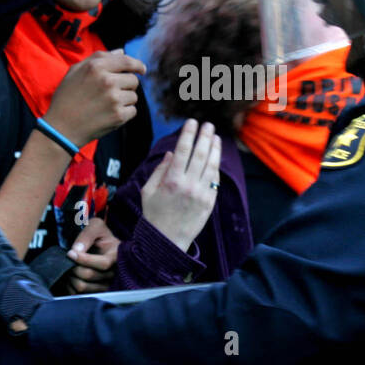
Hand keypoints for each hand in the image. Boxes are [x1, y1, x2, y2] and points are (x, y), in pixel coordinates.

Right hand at [45, 49, 144, 145]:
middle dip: (126, 85)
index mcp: (96, 67)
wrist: (61, 128)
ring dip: (124, 100)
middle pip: (133, 80)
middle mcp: (107, 81)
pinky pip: (132, 111)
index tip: (142, 69)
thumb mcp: (75, 71)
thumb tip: (121, 51)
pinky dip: (124, 113)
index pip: (127, 61)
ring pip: (134, 96)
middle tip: (111, 93)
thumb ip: (99, 58)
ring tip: (106, 105)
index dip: (137, 65)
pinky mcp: (118, 116)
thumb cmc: (66, 98)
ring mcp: (114, 99)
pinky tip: (108, 114)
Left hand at [65, 216, 117, 293]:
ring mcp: (106, 285)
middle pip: (89, 275)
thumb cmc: (100, 237)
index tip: (70, 253)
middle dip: (73, 267)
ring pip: (83, 287)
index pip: (103, 264)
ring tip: (69, 268)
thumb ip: (87, 235)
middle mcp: (114, 273)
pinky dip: (70, 286)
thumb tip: (76, 250)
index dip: (84, 259)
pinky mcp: (97, 293)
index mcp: (117, 256)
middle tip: (67, 261)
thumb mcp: (96, 226)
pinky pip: (78, 294)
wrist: (103, 248)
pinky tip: (71, 277)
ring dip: (70, 277)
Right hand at [140, 120, 220, 252]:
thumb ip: (159, 170)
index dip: (188, 134)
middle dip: (205, 137)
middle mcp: (188, 185)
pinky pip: (215, 180)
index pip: (182, 151)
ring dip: (214, 149)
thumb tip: (170, 153)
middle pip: (200, 155)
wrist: (167, 241)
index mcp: (171, 180)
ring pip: (211, 166)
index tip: (191, 122)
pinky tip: (215, 157)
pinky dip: (216, 167)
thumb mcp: (148, 191)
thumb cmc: (154, 215)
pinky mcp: (209, 202)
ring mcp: (201, 194)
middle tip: (208, 125)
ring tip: (216, 137)